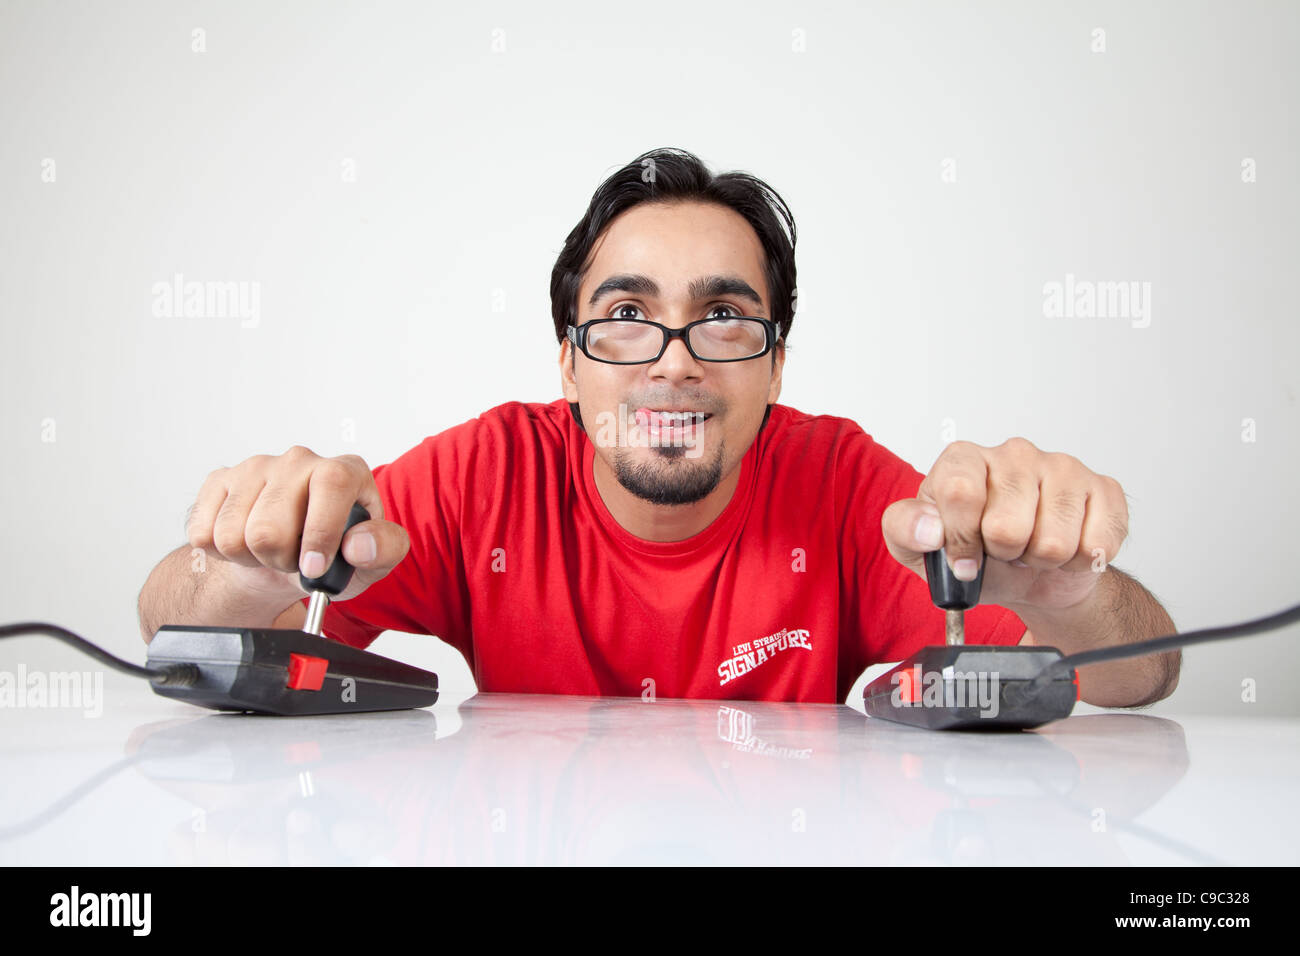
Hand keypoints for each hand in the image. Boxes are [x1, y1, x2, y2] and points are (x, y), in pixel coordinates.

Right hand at [186, 446, 409, 602]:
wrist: (292, 553)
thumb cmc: (337, 552)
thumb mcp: (373, 559)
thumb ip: (383, 549)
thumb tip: (359, 545)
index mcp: (344, 471)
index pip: (331, 484)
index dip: (320, 531)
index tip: (314, 567)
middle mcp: (299, 460)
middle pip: (267, 527)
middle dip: (280, 559)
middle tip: (296, 559)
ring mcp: (256, 467)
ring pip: (231, 534)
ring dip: (252, 558)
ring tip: (274, 550)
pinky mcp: (220, 481)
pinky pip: (203, 532)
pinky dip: (223, 552)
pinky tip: (248, 542)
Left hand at [880, 438, 1128, 610]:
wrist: (1030, 574)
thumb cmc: (974, 553)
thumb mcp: (919, 548)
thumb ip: (906, 531)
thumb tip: (929, 529)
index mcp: (964, 460)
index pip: (960, 491)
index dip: (961, 539)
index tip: (963, 561)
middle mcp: (1014, 453)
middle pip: (1007, 527)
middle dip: (1002, 554)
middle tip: (1001, 550)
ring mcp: (1063, 467)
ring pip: (1054, 542)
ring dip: (1040, 561)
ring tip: (1030, 549)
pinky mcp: (1104, 489)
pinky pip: (1097, 545)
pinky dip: (1079, 563)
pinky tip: (1066, 548)